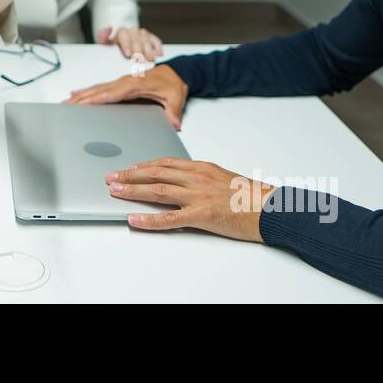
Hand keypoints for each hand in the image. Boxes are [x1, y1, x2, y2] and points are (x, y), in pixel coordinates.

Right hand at [64, 63, 188, 128]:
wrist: (175, 73)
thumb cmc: (173, 84)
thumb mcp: (177, 98)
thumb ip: (174, 112)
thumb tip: (174, 124)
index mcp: (136, 85)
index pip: (112, 93)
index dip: (96, 98)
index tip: (82, 103)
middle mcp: (125, 82)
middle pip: (99, 90)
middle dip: (82, 98)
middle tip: (66, 106)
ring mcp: (121, 82)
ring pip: (97, 88)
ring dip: (81, 95)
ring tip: (66, 102)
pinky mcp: (120, 84)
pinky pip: (101, 87)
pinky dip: (88, 91)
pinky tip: (77, 94)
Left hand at [97, 26, 162, 60]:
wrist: (119, 46)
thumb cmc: (111, 47)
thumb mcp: (104, 43)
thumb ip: (102, 36)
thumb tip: (109, 28)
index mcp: (121, 32)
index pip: (124, 36)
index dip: (126, 45)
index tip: (128, 54)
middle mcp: (132, 31)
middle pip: (137, 40)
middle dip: (139, 51)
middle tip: (141, 60)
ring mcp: (142, 34)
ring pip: (146, 41)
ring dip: (150, 51)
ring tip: (151, 59)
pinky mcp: (150, 37)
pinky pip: (155, 41)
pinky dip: (158, 47)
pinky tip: (159, 54)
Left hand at [105, 157, 276, 241]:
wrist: (270, 209)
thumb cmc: (250, 196)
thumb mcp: (223, 178)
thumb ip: (201, 178)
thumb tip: (182, 181)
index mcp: (202, 167)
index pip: (165, 163)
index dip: (144, 165)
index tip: (129, 167)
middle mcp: (197, 178)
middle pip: (156, 173)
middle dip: (130, 174)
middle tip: (111, 176)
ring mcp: (198, 196)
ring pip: (157, 190)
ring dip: (132, 190)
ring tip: (114, 191)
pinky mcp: (201, 215)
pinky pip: (169, 218)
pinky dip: (148, 219)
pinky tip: (134, 219)